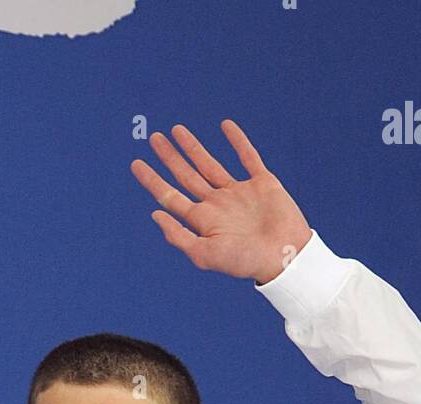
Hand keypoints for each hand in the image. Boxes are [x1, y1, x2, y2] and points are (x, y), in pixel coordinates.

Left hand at [130, 119, 311, 284]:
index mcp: (203, 221)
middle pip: (186, 176)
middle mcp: (217, 205)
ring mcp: (238, 193)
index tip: (136, 163)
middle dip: (169, 158)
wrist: (285, 257)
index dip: (152, 180)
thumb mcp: (205, 255)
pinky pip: (247, 157)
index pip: (170, 197)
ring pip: (209, 164)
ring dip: (193, 147)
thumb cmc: (245, 261)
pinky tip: (225, 126)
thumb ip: (179, 236)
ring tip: (175, 130)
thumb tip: (155, 214)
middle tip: (153, 139)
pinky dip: (237, 141)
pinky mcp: (262, 183)